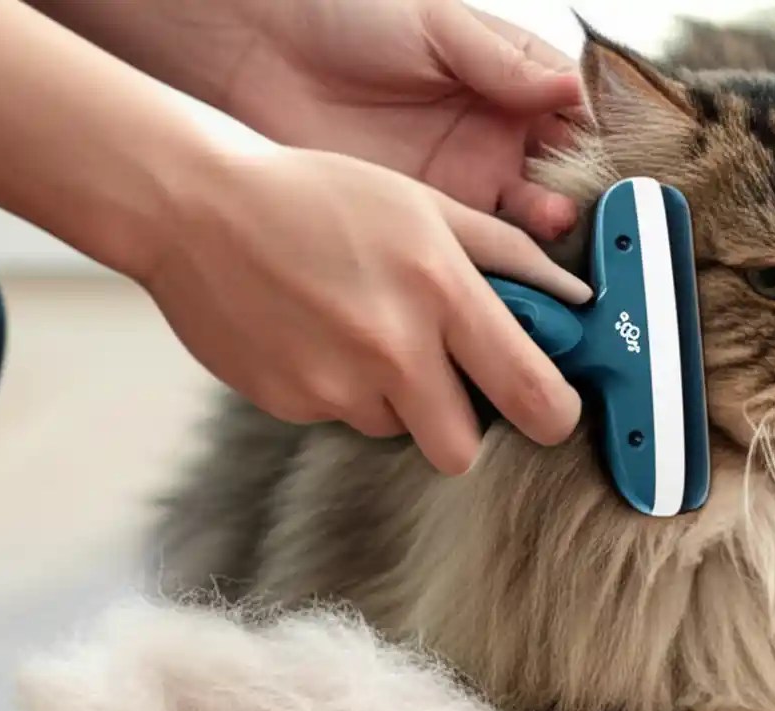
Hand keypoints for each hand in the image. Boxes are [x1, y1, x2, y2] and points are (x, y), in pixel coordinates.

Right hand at [143, 146, 590, 474]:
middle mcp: (394, 350)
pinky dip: (342, 389)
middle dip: (465, 426)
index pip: (533, 395)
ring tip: (363, 330)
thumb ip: (509, 255)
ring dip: (397, 399)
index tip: (551, 410)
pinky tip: (319, 334)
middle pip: (462, 450)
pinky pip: (342, 417)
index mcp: (442, 293)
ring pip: (398, 431)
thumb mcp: (425, 206)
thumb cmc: (319, 196)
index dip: (555, 415)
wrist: (198, 207)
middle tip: (451, 382)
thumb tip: (576, 300)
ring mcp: (336, 386)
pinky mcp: (289, 404)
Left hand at [224, 0, 584, 241]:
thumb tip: (572, 92)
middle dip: (584, 204)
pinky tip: (508, 274)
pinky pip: (469, 251)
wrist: (254, 47)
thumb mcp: (436, 24)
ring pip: (523, 225)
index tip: (624, 175)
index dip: (604, 150)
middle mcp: (495, 138)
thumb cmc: (344, 12)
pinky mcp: (421, 219)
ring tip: (554, 239)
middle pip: (562, 182)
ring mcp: (460, 181)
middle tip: (595, 221)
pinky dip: (492, 268)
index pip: (576, 122)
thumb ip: (504, 64)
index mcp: (510, 83)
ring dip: (545, 239)